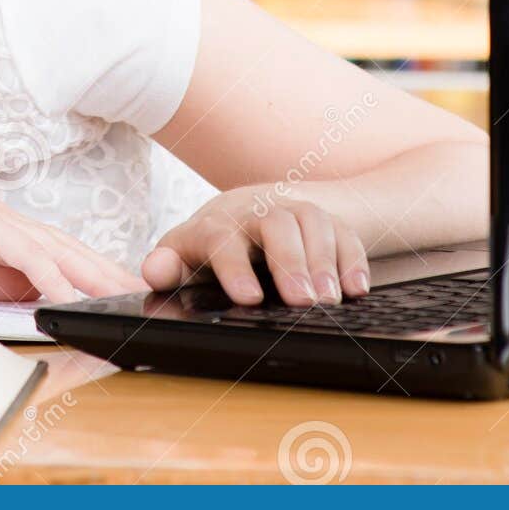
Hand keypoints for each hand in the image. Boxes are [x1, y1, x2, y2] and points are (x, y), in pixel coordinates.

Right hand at [0, 171, 146, 304]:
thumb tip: (32, 304)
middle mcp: (2, 221)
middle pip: (67, 249)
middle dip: (107, 273)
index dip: (93, 275)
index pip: (57, 256)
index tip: (122, 297)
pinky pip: (21, 251)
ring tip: (121, 296)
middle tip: (143, 294)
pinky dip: (47, 272)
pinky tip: (68, 292)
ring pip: (53, 248)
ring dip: (90, 273)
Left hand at [141, 187, 370, 306]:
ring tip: (329, 300)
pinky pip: (344, 230)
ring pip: (311, 222)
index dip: (233, 266)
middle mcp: (256, 214)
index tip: (248, 298)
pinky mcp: (326, 220)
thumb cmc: (213, 244)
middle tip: (303, 303)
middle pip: (275, 225)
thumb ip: (167, 265)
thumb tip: (152, 272)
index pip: (220, 238)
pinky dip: (352, 258)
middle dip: (289, 262)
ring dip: (323, 261)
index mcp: (216, 226)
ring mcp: (293, 213)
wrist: (250, 207)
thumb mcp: (184, 254)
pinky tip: (356, 289)